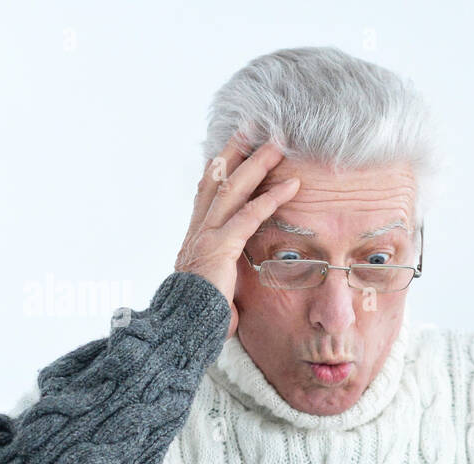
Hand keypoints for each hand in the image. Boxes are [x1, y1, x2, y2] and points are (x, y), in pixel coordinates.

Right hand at [175, 132, 299, 339]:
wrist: (183, 328)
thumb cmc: (202, 313)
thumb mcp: (217, 283)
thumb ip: (227, 270)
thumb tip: (238, 276)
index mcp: (197, 234)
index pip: (209, 191)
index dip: (222, 165)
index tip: (235, 144)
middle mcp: (199, 229)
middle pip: (217, 179)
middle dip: (236, 150)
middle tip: (254, 126)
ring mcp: (206, 236)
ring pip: (233, 190)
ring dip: (256, 164)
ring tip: (278, 145)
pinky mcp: (219, 249)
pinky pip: (248, 217)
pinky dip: (270, 199)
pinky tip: (290, 185)